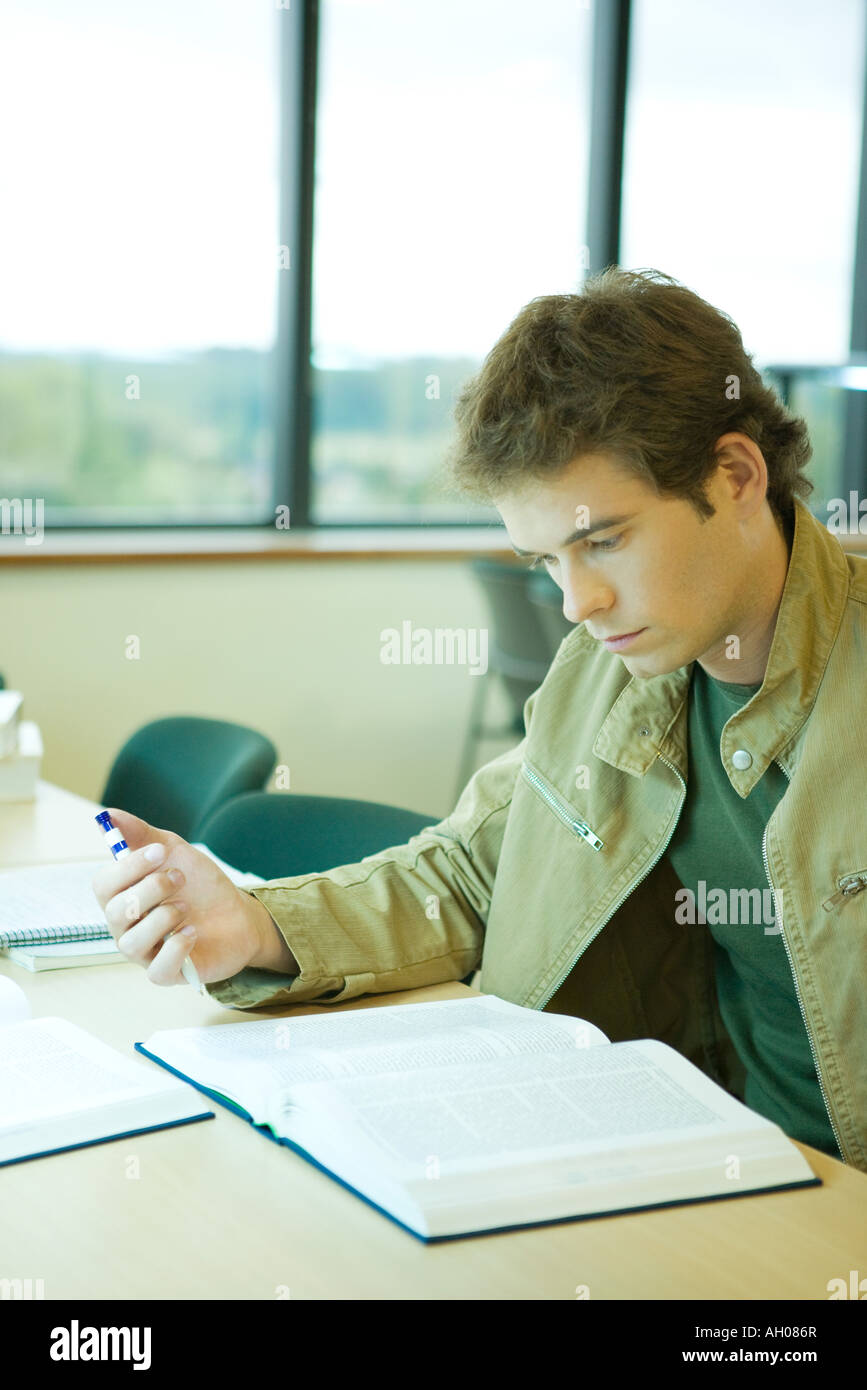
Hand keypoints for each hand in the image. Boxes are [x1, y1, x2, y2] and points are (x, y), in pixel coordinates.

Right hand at [91, 808, 285, 986]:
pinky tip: (192, 932)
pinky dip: (175, 948)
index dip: (128, 867)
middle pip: (115, 912)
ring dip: (162, 918)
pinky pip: (156, 970)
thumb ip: (141, 834)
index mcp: (122, 896)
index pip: (103, 884)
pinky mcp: (168, 974)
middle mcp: (126, 927)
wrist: (239, 914)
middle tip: (180, 877)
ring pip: (131, 943)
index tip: (160, 851)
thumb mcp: (174, 852)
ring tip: (186, 907)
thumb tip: (108, 814)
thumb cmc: (200, 885)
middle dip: (150, 889)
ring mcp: (145, 953)